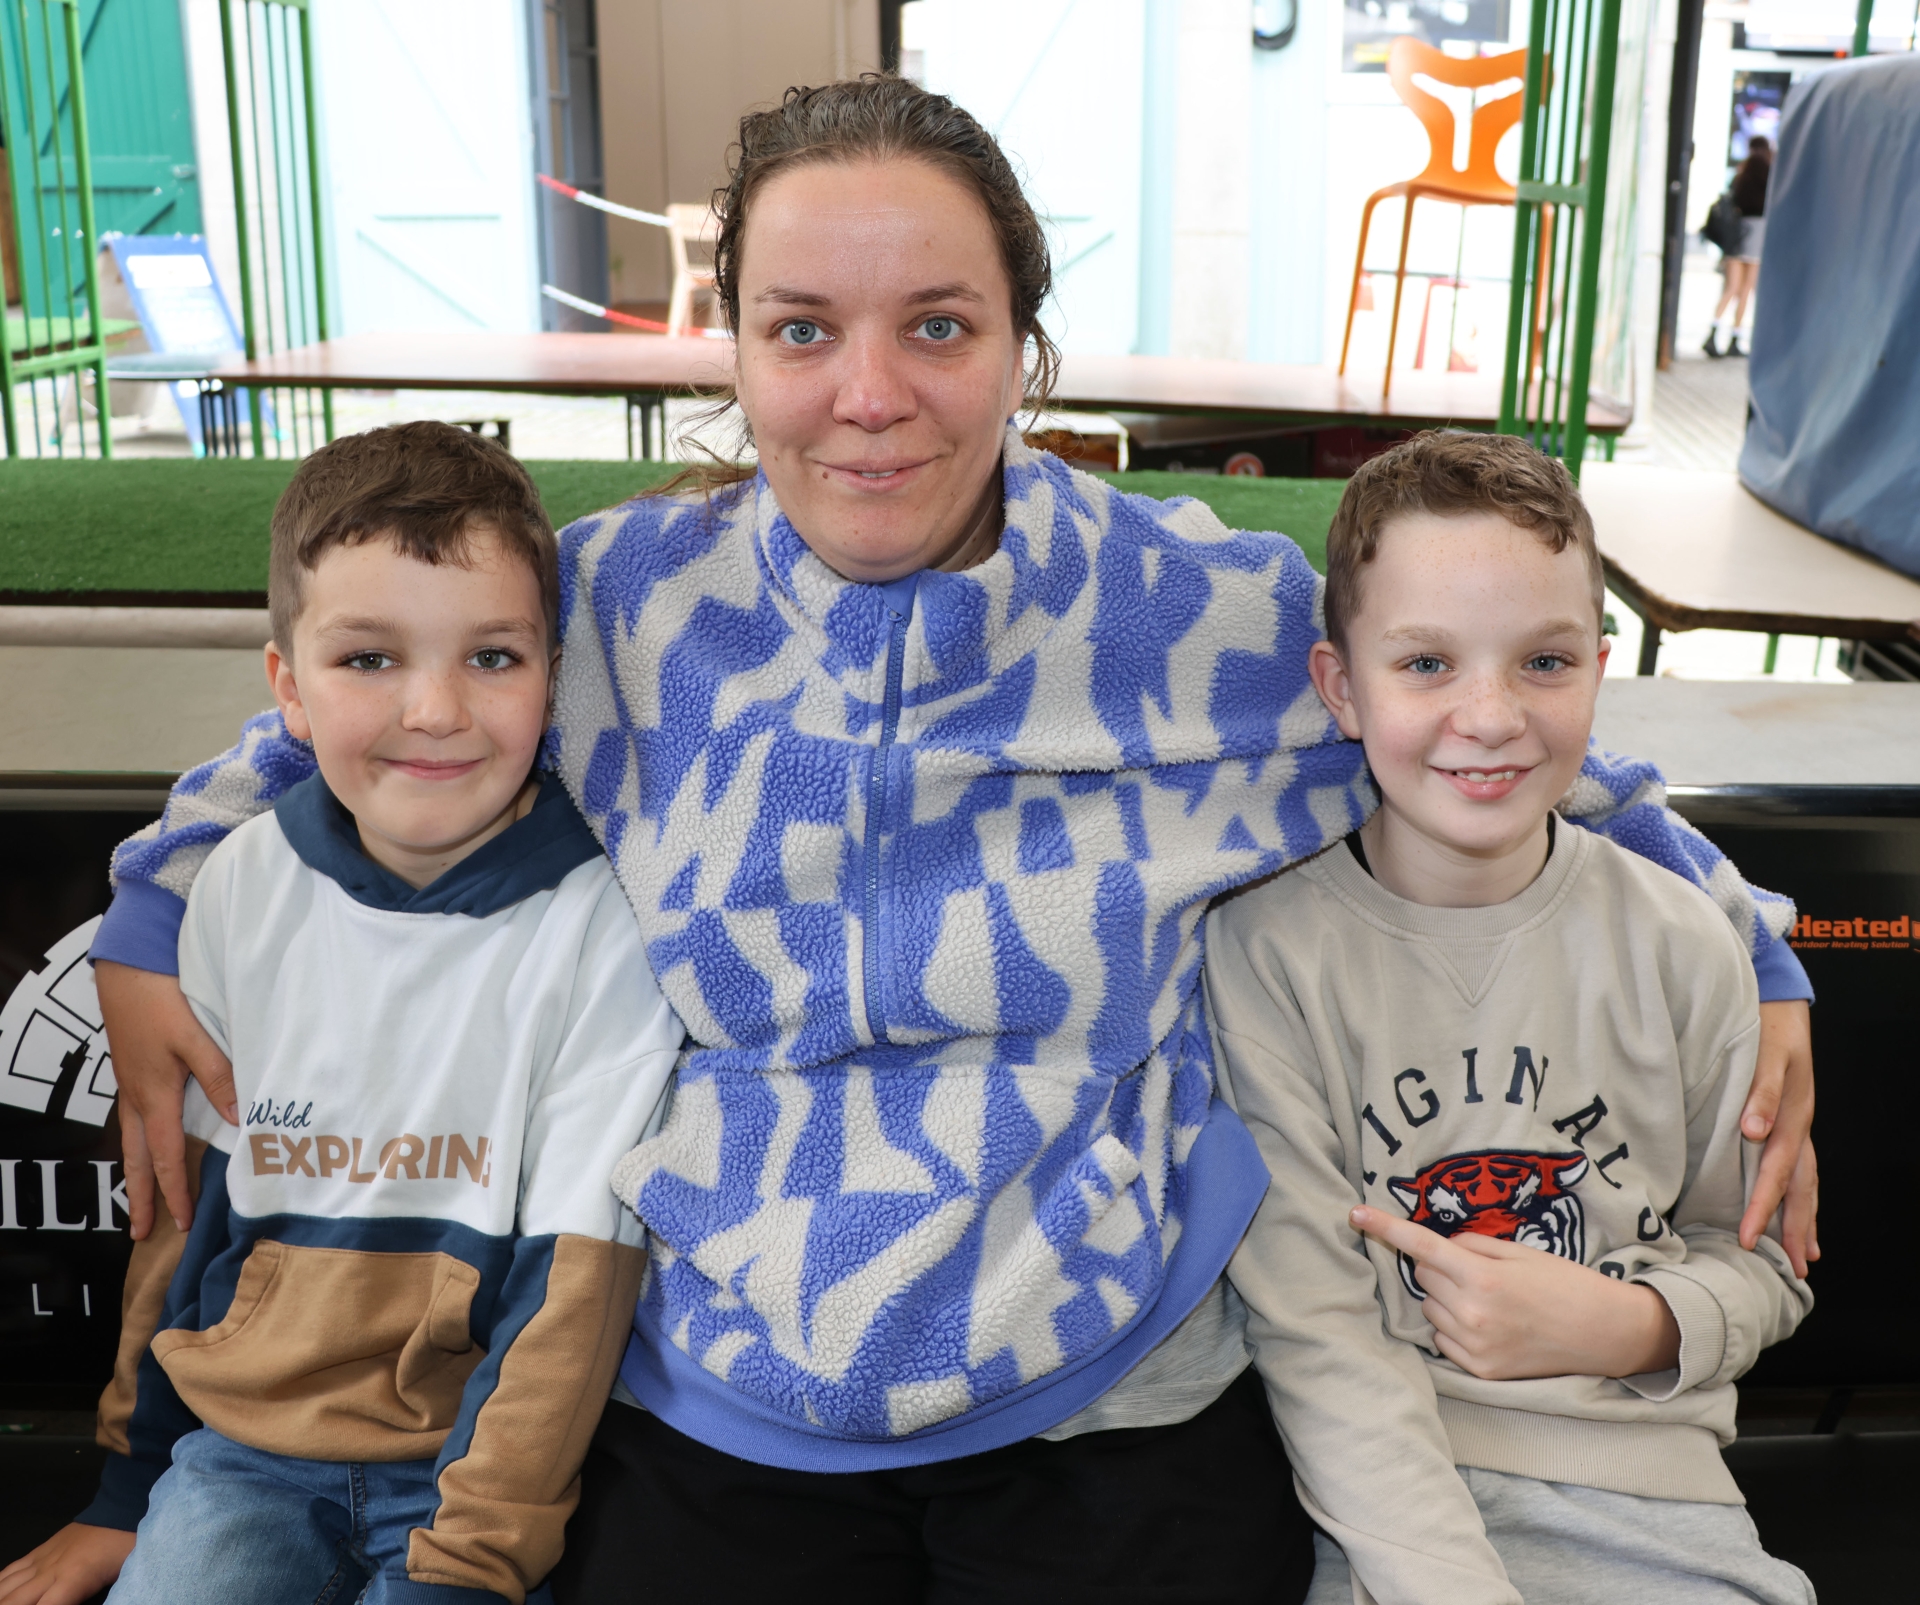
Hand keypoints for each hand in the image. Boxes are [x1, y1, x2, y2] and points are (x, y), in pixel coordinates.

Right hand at [0, 1522, 134, 1604]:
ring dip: (1, 1600)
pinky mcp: (39, 1551)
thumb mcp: (123, 1576)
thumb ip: (111, 1596)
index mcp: (75, 1578)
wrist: (122, 1509)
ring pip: (6, 1586)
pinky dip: (0, 1584)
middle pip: (15, 1601)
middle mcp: (50, 1570)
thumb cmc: (128, 1545)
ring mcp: (42, 1559)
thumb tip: (110, 1601)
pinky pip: (10, 1570)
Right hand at [96, 961, 234, 1239]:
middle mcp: (137, 1096)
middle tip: (142, 1232)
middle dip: (142, 1197)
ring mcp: (130, 1083)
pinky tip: (149, 1140)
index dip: (176, 1192)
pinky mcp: (130, 1069)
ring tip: (141, 1197)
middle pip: (139, 1159)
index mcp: (155, 1096)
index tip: (183, 1224)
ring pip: (133, 1140)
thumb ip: (218, 1077)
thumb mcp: (195, 1038)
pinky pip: (133, 1118)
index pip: (168, 1157)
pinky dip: (139, 1141)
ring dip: (139, 1171)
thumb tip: (239, 1118)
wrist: (126, 968)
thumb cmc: (162, 1001)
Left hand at [1351, 1206, 1680, 1380]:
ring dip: (1446, 1298)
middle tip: (1475, 1270)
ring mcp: (1474, 1348)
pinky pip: (1443, 1340)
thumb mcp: (1520, 1252)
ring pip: (1430, 1308)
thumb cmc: (1565, 1283)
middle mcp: (1471, 1315)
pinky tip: (1488, 1326)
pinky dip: (1454, 1328)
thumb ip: (1472, 1246)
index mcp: (1481, 1278)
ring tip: (1489, 1301)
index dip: (1386, 1227)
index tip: (1355, 1213)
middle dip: (1438, 1268)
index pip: (1421, 1247)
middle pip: (1422, 1277)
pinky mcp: (1479, 1372)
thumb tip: (1438, 1248)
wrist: (1604, 1334)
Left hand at [1741, 1000, 1817, 1275]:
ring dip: (1805, 1218)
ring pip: (1806, 1181)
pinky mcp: (1790, 1117)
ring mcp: (1797, 1123)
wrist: (1778, 1000)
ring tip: (1807, 1255)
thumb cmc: (1766, 1028)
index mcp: (1789, 1117)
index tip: (1748, 1239)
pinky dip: (1801, 1193)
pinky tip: (1800, 1210)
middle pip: (1799, 1186)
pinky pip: (1800, 1165)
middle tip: (1793, 1269)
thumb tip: (1752, 1132)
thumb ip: (1758, 1093)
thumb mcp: (1764, 1055)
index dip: (1762, 1208)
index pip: (1775, 1174)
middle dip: (1794, 1228)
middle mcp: (1797, 1126)